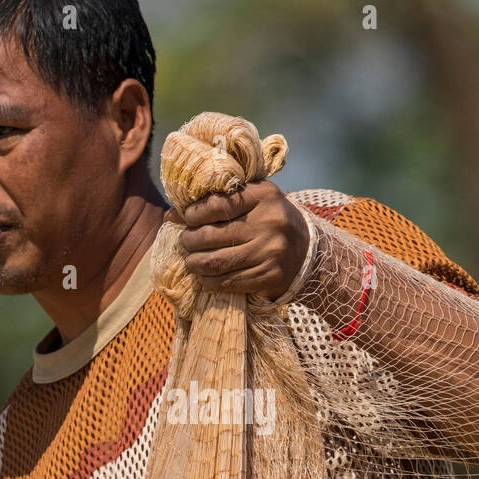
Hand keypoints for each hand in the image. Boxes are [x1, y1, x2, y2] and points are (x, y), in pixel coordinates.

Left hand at [171, 179, 309, 300]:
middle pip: (211, 236)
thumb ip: (218, 202)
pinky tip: (205, 278)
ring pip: (216, 262)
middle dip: (189, 241)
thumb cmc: (270, 220)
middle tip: (185, 243)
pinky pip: (229, 282)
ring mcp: (270, 252)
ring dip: (195, 264)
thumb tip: (171, 214)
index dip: (193, 214)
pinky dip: (210, 282)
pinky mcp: (270, 276)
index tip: (187, 219)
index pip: (217, 205)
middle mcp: (269, 222)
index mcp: (264, 195)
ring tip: (191, 261)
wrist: (307, 250)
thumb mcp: (253, 200)